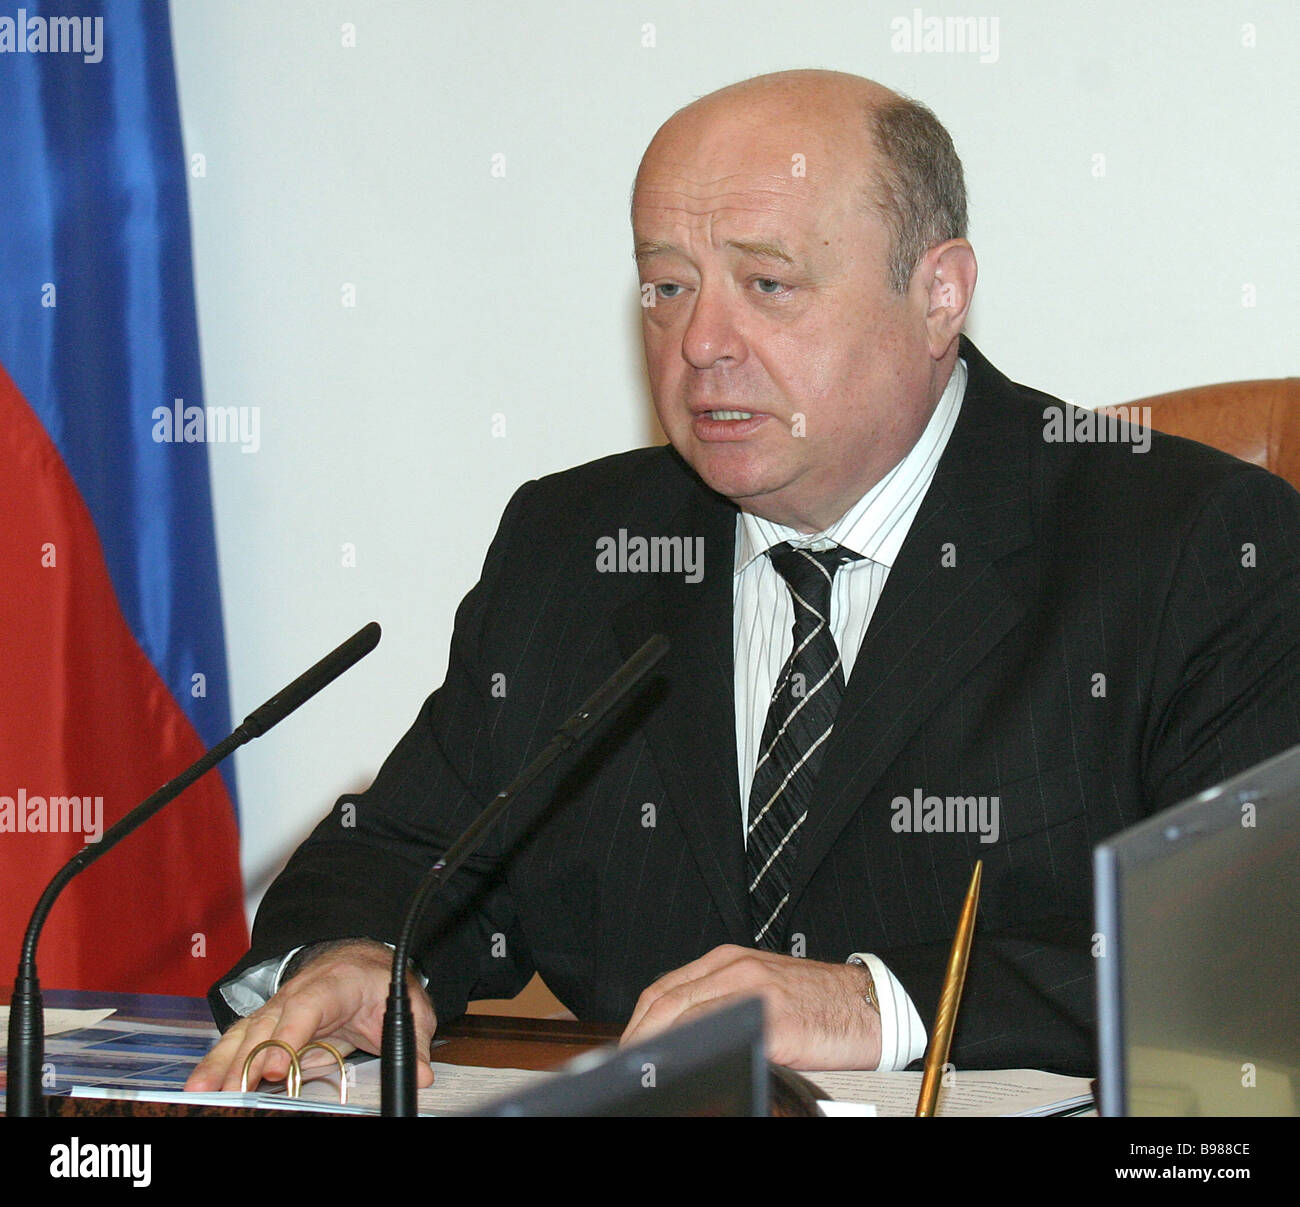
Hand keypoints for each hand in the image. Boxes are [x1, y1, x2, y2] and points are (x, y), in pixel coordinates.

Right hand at [185, 940, 436, 1091]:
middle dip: (247, 1058)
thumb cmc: (378, 983)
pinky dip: (218, 1063)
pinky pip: (238, 1042)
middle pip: (267, 1023)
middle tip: (232, 1090)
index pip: (308, 1007)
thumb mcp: (407, 1006)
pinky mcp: (266, 1024)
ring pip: (245, 1032)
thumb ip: (412, 1040)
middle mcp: (298, 992)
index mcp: (334, 983)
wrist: (360, 960)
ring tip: (202, 1092)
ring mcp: (277, 1007)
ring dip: (222, 1062)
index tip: (280, 1067)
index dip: (291, 1036)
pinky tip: (201, 1086)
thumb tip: (421, 1073)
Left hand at [620, 944, 880, 1068]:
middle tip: (628, 1065)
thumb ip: (720, 1000)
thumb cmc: (818, 1001)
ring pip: (687, 1015)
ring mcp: (755, 992)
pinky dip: (702, 1052)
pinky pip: (727, 1036)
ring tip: (650, 1071)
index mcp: (729, 961)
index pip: (665, 989)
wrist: (870, 1004)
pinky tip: (694, 1069)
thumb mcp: (761, 987)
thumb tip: (680, 1034)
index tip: (627, 1050)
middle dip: (639, 1037)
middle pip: (667, 1002)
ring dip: (661, 1045)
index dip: (639, 1023)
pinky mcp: (776, 1022)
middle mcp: (737, 968)